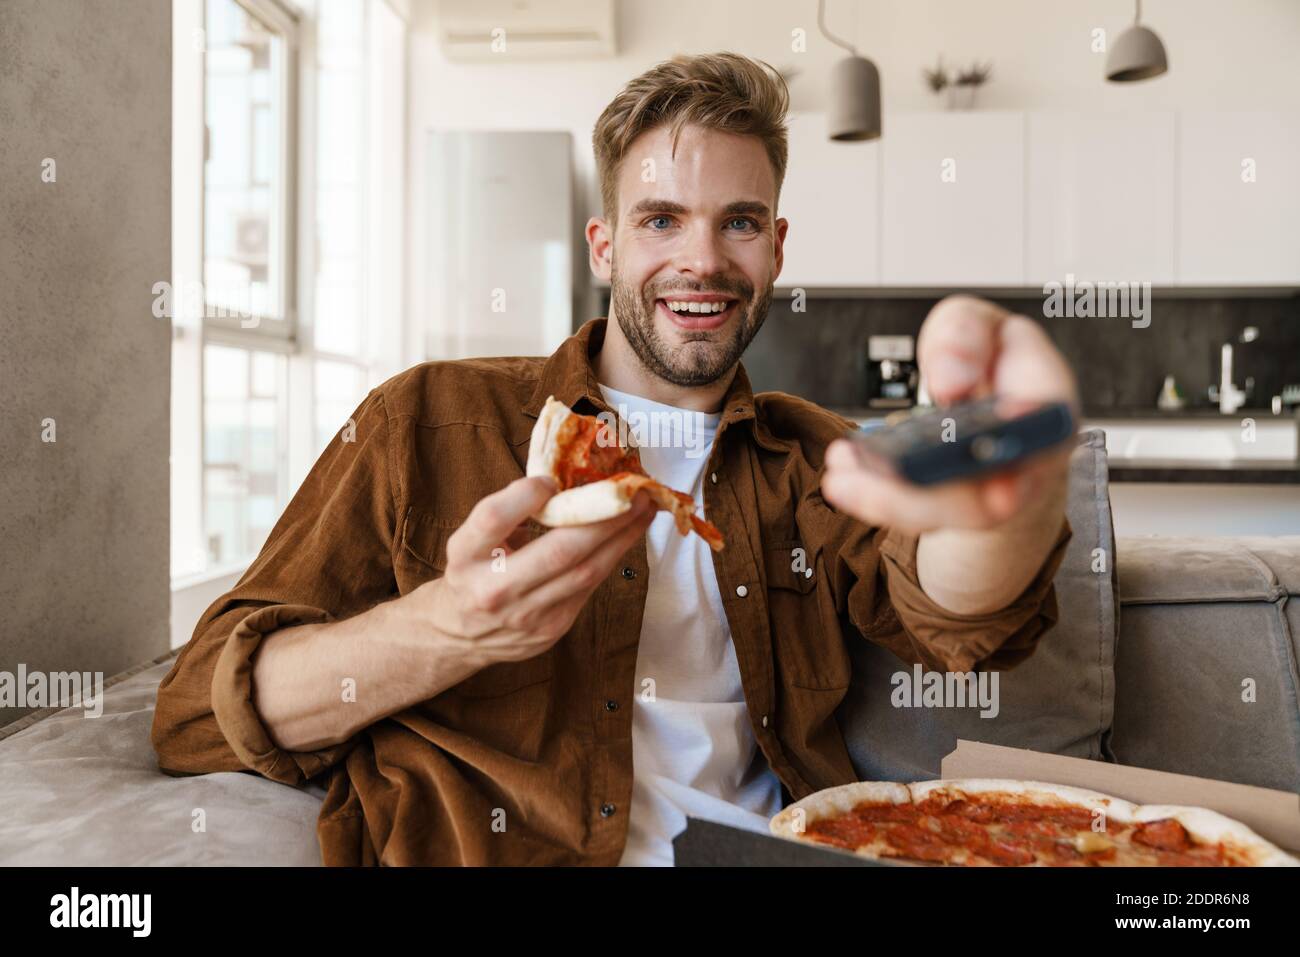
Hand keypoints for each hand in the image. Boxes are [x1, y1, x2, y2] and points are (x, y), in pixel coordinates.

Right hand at [413, 476, 654, 666]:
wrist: (459, 635)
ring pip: (585, 573)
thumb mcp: (471, 539)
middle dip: (603, 519)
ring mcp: (526, 615)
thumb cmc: (472, 572)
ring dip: (621, 538)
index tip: (551, 479)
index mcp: (464, 557)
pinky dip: (611, 557)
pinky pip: (589, 588)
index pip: (493, 519)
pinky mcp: (552, 629)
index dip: (525, 495)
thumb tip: (560, 480)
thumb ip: (506, 512)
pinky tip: (627, 535)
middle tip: (633, 491)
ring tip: (643, 509)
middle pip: (556, 551)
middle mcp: (492, 589)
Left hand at [822, 295, 1078, 532]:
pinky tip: (844, 478)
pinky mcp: (955, 506)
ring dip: (890, 498)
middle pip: (990, 495)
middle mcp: (1028, 459)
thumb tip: (951, 381)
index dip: (1014, 435)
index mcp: (1048, 403)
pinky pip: (919, 513)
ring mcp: (993, 492)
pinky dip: (877, 498)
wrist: (993, 398)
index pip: (1044, 426)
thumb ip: (964, 334)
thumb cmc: (992, 360)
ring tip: (842, 475)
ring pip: (949, 513)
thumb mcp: (977, 324)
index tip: (967, 426)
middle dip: (927, 488)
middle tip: (877, 467)